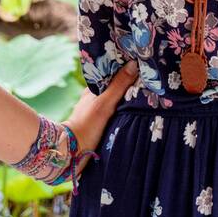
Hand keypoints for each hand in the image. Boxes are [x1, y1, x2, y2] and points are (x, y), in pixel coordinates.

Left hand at [64, 59, 138, 177]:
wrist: (72, 152)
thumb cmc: (87, 125)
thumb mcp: (104, 103)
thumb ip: (118, 85)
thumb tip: (133, 64)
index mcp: (92, 89)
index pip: (110, 74)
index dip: (124, 69)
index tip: (139, 65)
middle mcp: (93, 98)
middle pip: (113, 88)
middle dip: (127, 84)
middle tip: (145, 80)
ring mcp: (94, 112)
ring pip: (113, 100)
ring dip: (125, 99)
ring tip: (144, 95)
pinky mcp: (97, 124)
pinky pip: (113, 113)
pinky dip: (122, 110)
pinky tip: (133, 112)